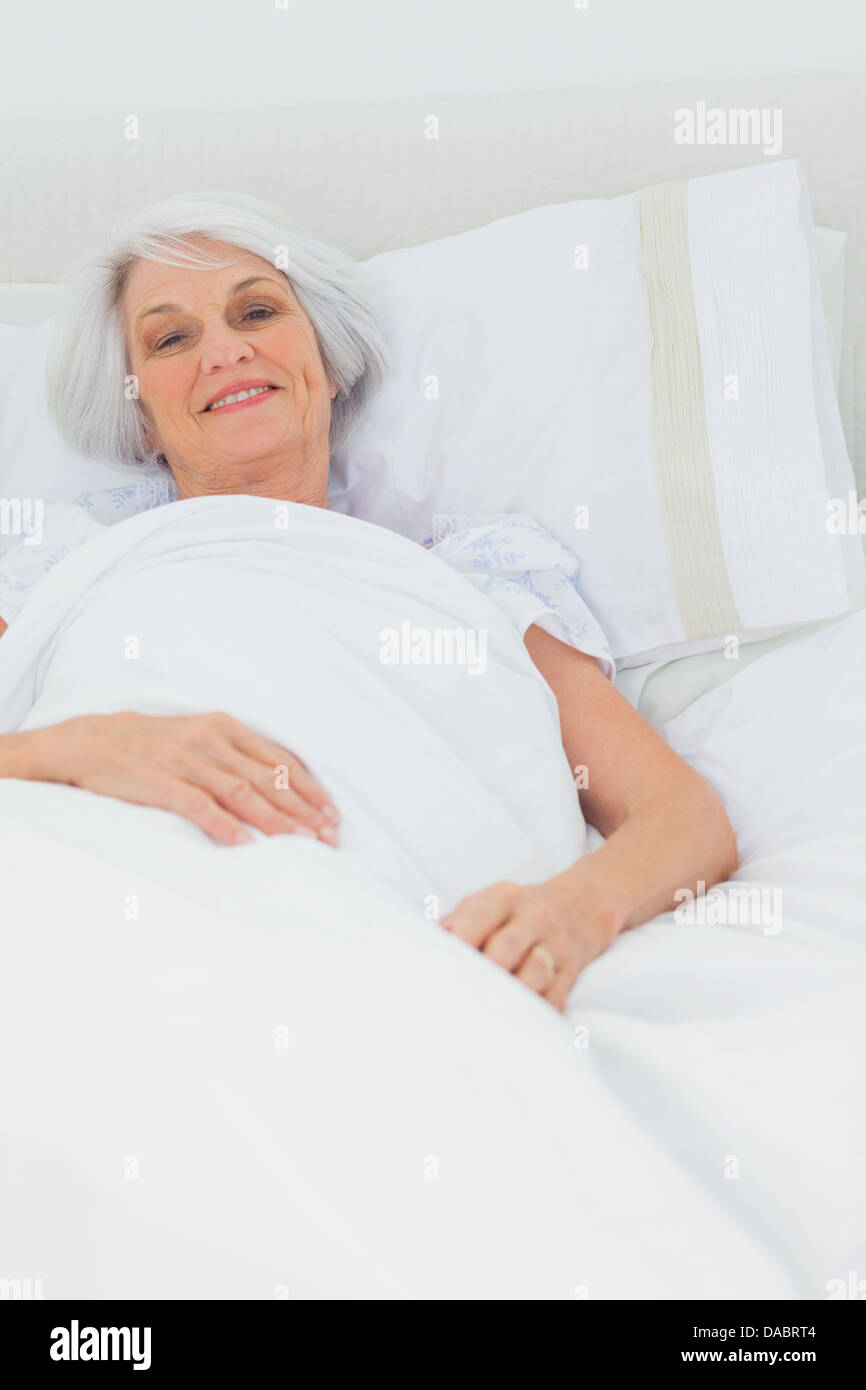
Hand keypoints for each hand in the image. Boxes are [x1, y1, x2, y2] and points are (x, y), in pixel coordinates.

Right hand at [30, 710, 338, 846]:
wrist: (89, 741)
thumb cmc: (152, 743)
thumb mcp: (200, 735)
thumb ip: (238, 754)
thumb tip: (282, 780)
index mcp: (225, 727)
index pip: (278, 761)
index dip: (309, 788)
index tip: (332, 814)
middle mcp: (210, 741)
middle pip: (267, 779)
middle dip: (303, 810)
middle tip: (329, 836)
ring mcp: (185, 761)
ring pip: (242, 792)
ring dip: (276, 820)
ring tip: (302, 842)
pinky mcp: (159, 781)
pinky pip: (198, 805)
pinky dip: (224, 825)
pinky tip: (246, 844)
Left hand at [439, 867, 624, 1010]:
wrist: (585, 905)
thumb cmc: (520, 911)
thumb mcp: (492, 902)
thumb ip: (458, 921)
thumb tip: (427, 943)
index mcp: (506, 897)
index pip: (479, 914)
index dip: (459, 940)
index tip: (441, 966)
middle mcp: (535, 916)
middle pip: (506, 946)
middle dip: (483, 974)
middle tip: (457, 999)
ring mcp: (557, 944)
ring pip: (534, 973)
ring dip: (509, 996)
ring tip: (483, 1018)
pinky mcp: (572, 971)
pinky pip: (555, 997)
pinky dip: (534, 1014)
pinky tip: (513, 1027)